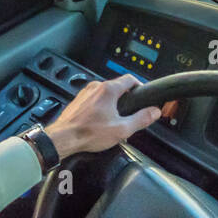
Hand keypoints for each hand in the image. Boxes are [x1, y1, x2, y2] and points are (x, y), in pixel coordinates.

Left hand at [45, 74, 160, 156]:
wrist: (63, 138)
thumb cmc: (88, 133)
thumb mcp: (122, 129)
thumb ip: (141, 119)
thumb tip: (154, 112)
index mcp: (108, 90)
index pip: (130, 79)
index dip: (140, 86)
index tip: (143, 94)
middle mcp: (96, 87)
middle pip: (117, 87)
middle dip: (126, 99)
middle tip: (130, 113)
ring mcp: (85, 93)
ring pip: (105, 94)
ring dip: (112, 105)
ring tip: (114, 121)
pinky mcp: (78, 101)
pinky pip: (94, 101)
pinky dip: (100, 109)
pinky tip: (100, 123)